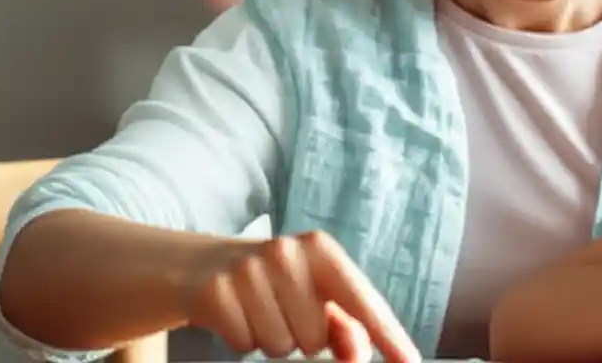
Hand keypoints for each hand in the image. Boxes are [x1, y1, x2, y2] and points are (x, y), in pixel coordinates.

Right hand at [184, 230, 420, 362]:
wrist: (193, 265)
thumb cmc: (269, 283)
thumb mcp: (310, 294)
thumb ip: (343, 323)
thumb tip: (359, 350)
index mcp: (320, 250)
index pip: (361, 300)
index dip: (387, 335)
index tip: (408, 362)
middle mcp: (286, 252)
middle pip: (316, 339)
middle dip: (302, 339)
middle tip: (282, 313)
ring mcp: (248, 269)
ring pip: (281, 347)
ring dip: (271, 341)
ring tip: (259, 312)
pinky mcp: (215, 291)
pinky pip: (245, 346)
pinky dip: (241, 341)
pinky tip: (235, 315)